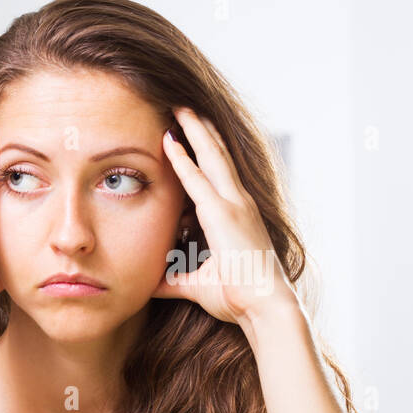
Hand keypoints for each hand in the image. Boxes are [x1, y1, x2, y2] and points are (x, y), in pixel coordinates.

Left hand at [156, 107, 301, 323]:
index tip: (186, 131)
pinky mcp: (224, 216)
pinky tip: (168, 142)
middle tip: (183, 105)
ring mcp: (233, 206)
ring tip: (179, 107)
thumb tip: (149, 282)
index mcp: (234, 215)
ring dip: (194, 131)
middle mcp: (237, 204)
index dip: (201, 151)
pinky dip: (183, 161)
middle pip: (216, 156)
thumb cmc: (238, 297)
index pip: (215, 174)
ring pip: (211, 158)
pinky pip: (198, 182)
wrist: (264, 307)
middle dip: (199, 129)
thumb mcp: (196, 284)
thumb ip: (171, 279)